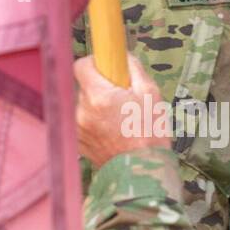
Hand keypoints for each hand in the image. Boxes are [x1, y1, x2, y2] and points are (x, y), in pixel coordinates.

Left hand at [74, 52, 171, 167]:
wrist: (142, 173)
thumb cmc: (150, 134)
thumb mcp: (151, 94)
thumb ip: (133, 68)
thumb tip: (122, 56)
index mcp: (99, 96)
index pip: (81, 65)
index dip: (94, 63)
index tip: (107, 68)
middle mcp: (82, 111)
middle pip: (85, 86)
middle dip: (101, 88)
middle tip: (122, 99)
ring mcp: (78, 129)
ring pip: (84, 105)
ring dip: (98, 107)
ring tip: (120, 119)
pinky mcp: (79, 142)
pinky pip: (84, 123)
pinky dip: (96, 123)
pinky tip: (114, 132)